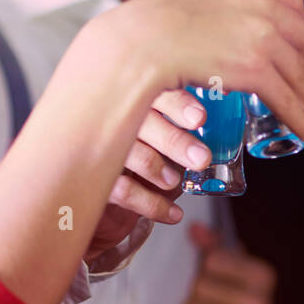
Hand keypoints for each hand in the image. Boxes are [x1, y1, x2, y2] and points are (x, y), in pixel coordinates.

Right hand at [84, 90, 210, 261]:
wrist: (102, 203)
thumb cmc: (137, 166)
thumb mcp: (161, 147)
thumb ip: (178, 140)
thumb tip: (210, 146)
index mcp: (131, 100)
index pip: (152, 90)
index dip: (177, 103)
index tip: (199, 119)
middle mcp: (112, 117)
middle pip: (140, 118)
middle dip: (175, 140)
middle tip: (201, 158)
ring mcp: (98, 146)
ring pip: (130, 152)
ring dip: (159, 169)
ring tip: (174, 182)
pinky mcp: (93, 178)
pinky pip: (123, 189)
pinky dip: (153, 204)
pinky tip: (173, 213)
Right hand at [100, 0, 303, 140]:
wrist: (142, 38)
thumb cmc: (156, 23)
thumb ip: (221, 8)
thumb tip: (224, 28)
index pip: (293, 3)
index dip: (301, 31)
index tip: (300, 48)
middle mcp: (262, 4)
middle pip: (302, 39)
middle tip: (303, 83)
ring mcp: (261, 35)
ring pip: (298, 73)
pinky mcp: (255, 68)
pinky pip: (286, 98)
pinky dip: (298, 118)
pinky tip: (303, 130)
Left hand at [185, 222, 275, 303]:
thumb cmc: (236, 297)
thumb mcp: (230, 267)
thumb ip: (212, 246)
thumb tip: (194, 228)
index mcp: (263, 276)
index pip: (213, 260)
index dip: (207, 267)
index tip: (218, 276)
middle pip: (200, 284)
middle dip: (198, 290)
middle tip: (211, 299)